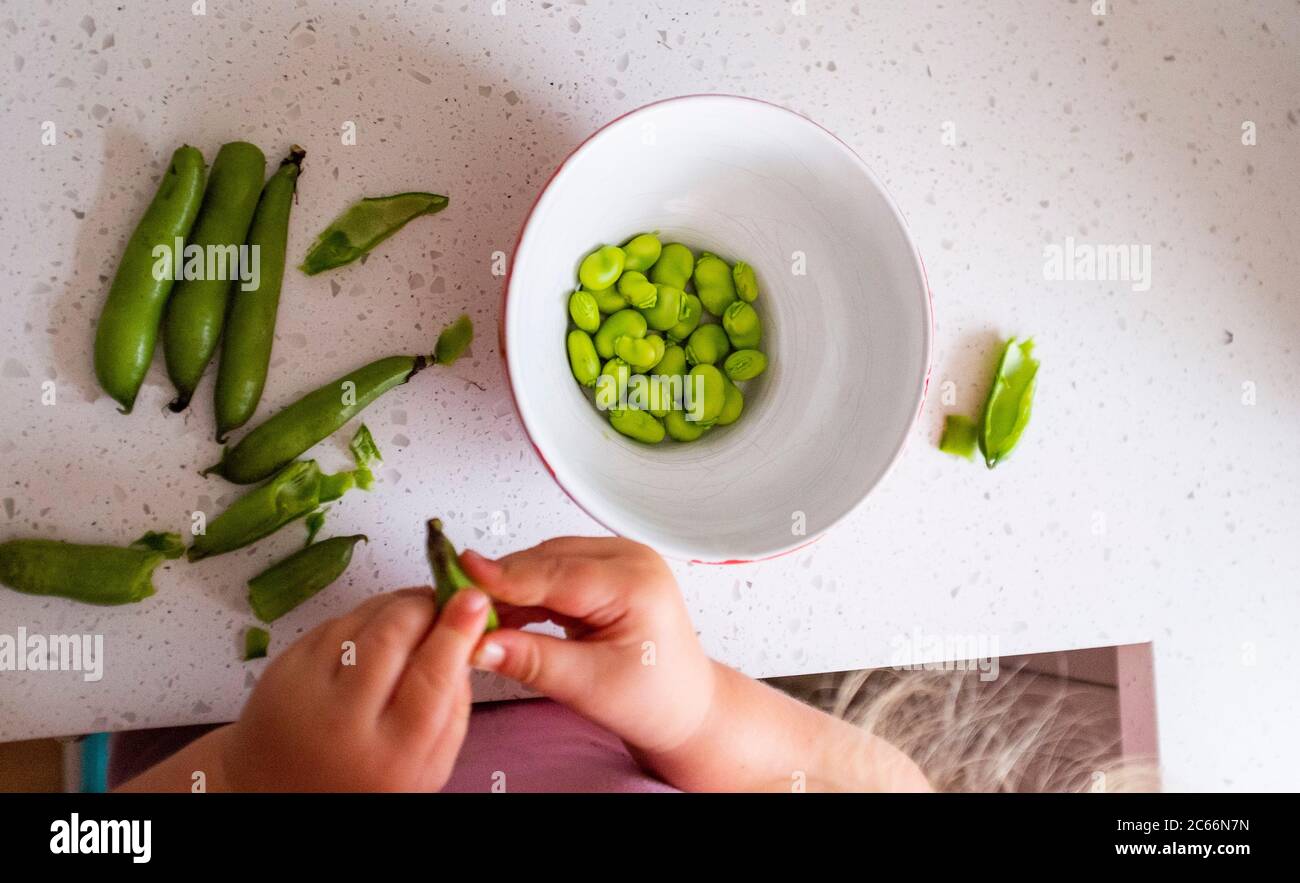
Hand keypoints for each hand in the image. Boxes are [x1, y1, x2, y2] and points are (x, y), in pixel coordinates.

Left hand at [220, 586, 490, 790]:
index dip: (457, 629)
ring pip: (361, 619)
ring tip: (411, 615)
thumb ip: (455, 711)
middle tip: (441, 604)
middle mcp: (343, 723)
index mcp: (391, 756)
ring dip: (395, 605)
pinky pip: (334, 623)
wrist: (276, 793)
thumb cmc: (361, 781)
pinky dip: (363, 617)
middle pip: (393, 634)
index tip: (474, 600)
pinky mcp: (280, 671)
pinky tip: (374, 632)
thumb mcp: (427, 769)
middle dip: (424, 607)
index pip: (432, 675)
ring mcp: (304, 693)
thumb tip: (465, 643)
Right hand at [462, 537, 715, 755]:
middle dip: (501, 584)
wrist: (684, 707)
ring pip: (545, 563)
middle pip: (547, 561)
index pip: (558, 573)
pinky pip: (554, 573)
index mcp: (636, 582)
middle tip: (456, 609)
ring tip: (475, 618)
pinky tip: (502, 617)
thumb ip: (532, 660)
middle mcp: (629, 559)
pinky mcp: (603, 572)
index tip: (460, 575)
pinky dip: (526, 594)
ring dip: (510, 588)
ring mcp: (618, 561)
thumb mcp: (588, 686)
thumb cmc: (654, 699)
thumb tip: (479, 642)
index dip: (505, 576)